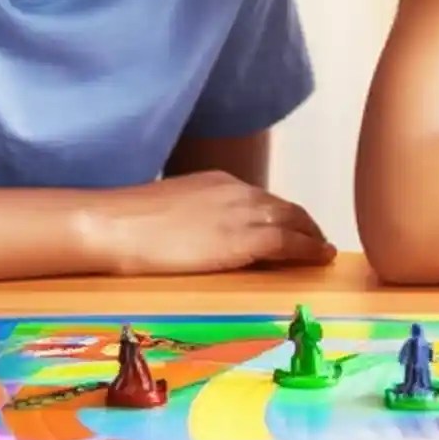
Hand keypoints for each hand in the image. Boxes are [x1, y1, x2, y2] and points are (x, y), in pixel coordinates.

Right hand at [95, 171, 336, 275]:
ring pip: (292, 220)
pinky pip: (288, 242)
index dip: (278, 213)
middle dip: (302, 223)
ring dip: (311, 236)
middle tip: (316, 240)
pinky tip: (320, 257)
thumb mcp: (168, 209)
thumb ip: (191, 216)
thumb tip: (195, 232)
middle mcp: (236, 191)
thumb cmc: (127, 222)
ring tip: (322, 250)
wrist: (116, 225)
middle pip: (282, 205)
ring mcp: (241, 213)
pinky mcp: (244, 239)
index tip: (288, 226)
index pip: (259, 197)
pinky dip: (309, 249)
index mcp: (216, 181)